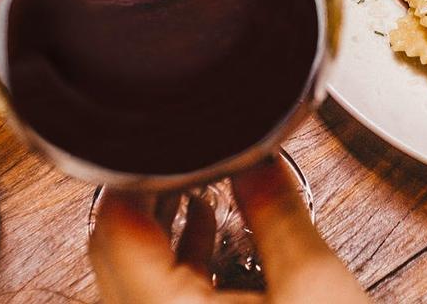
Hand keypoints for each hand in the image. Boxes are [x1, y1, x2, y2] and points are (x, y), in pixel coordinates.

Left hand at [89, 159, 368, 303]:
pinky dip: (172, 271)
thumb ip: (276, 209)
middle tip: (188, 158)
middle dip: (148, 198)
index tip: (171, 140)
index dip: (137, 173)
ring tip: (201, 191)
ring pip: (128, 283)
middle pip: (112, 253)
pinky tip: (210, 242)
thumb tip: (257, 156)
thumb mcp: (314, 285)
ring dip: (158, 233)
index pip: (112, 227)